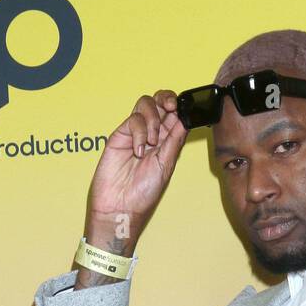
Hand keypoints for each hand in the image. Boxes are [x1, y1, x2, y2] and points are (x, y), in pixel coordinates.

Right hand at [87, 89, 187, 242]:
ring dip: (153, 118)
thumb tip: (185, 119)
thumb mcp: (166, 165)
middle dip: (166, 98)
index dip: (179, 107)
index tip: (182, 108)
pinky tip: (139, 151)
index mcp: (167, 143)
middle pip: (159, 103)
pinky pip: (132, 120)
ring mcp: (135, 134)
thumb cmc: (143, 193)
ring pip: (145, 104)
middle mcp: (152, 135)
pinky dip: (139, 132)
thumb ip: (173, 141)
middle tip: (171, 107)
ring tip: (152, 141)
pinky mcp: (120, 135)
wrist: (121, 206)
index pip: (174, 115)